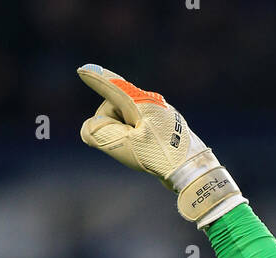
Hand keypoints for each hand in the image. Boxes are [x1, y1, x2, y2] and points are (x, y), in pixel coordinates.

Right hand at [77, 64, 245, 224]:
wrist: (193, 169)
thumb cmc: (160, 156)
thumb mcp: (126, 146)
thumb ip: (100, 134)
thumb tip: (89, 129)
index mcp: (140, 102)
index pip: (112, 87)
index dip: (96, 79)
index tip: (83, 70)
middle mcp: (150, 101)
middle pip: (115, 108)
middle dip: (114, 125)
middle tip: (132, 143)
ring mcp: (157, 112)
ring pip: (126, 119)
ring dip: (126, 134)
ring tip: (143, 148)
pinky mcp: (161, 124)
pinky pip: (138, 127)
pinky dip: (135, 138)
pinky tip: (149, 150)